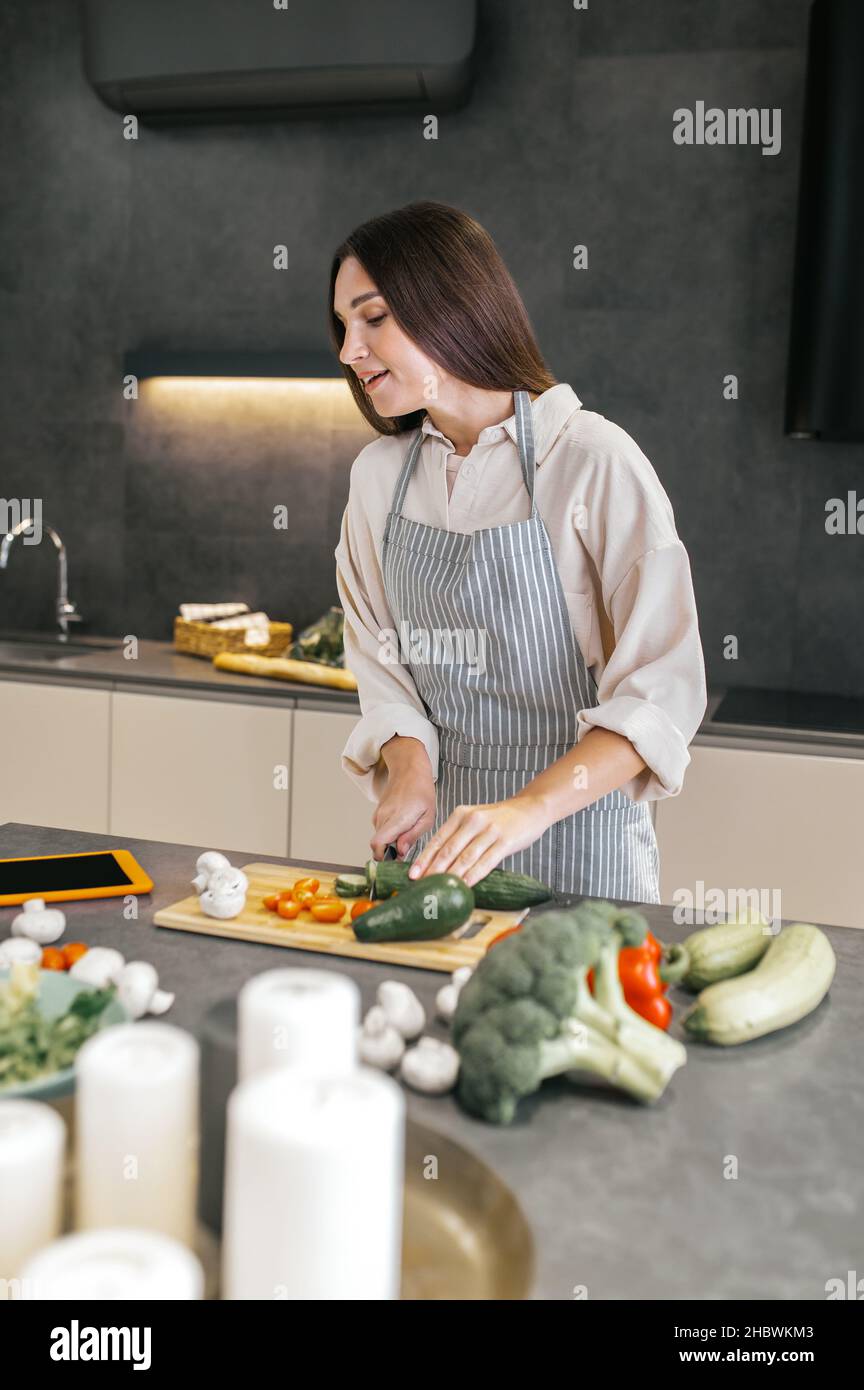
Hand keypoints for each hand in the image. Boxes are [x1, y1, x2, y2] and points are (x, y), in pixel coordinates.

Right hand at [370, 768, 435, 860]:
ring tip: (408, 831)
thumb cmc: (422, 791)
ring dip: (391, 841)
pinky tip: (403, 824)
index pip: (377, 844)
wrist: (409, 770)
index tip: (396, 860)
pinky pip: (381, 829)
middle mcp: (383, 817)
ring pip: (380, 838)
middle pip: (377, 845)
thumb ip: (413, 836)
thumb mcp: (428, 817)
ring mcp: (378, 814)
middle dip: (390, 852)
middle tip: (408, 847)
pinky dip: (390, 833)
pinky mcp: (377, 813)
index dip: (383, 857)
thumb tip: (401, 852)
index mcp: (397, 819)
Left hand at [407, 796, 551, 887]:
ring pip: (465, 857)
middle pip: (448, 849)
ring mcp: (490, 830)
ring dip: (451, 875)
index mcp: (461, 814)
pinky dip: (474, 874)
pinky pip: (486, 861)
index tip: (412, 874)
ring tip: (439, 889)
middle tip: (422, 886)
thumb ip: (458, 835)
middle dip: (433, 870)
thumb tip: (437, 862)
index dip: (424, 858)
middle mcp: (473, 820)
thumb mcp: (475, 819)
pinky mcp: (505, 841)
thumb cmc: (499, 819)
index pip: (438, 839)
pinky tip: (465, 885)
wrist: (530, 809)